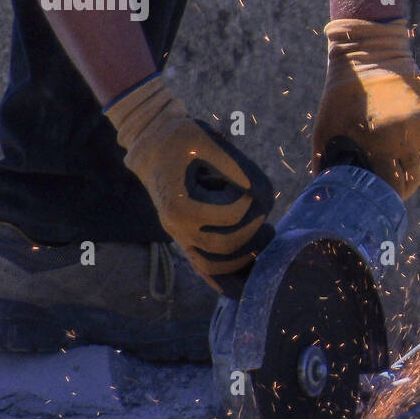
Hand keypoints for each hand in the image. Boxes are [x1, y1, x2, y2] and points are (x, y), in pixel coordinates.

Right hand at [106, 76, 274, 292]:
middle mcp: (176, 226)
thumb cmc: (181, 137)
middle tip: (269, 221)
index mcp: (181, 205)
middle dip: (253, 234)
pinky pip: (201, 266)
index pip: (230, 217)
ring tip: (264, 240)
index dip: (252, 204)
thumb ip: (237, 167)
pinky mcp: (184, 236)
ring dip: (242, 259)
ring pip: (212, 265)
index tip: (257, 190)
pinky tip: (243, 280)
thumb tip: (264, 195)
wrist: (150, 141)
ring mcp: (178, 234)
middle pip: (224, 247)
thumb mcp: (209, 141)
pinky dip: (222, 277)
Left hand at [310, 19, 419, 199]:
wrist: (371, 55)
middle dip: (402, 189)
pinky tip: (418, 164)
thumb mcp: (326, 128)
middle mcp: (407, 136)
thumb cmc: (343, 94)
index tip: (380, 198)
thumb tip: (326, 187)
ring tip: (405, 179)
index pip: (392, 185)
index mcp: (380, 142)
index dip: (387, 196)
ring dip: (417, 177)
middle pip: (412, 180)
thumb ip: (325, 160)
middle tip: (391, 192)